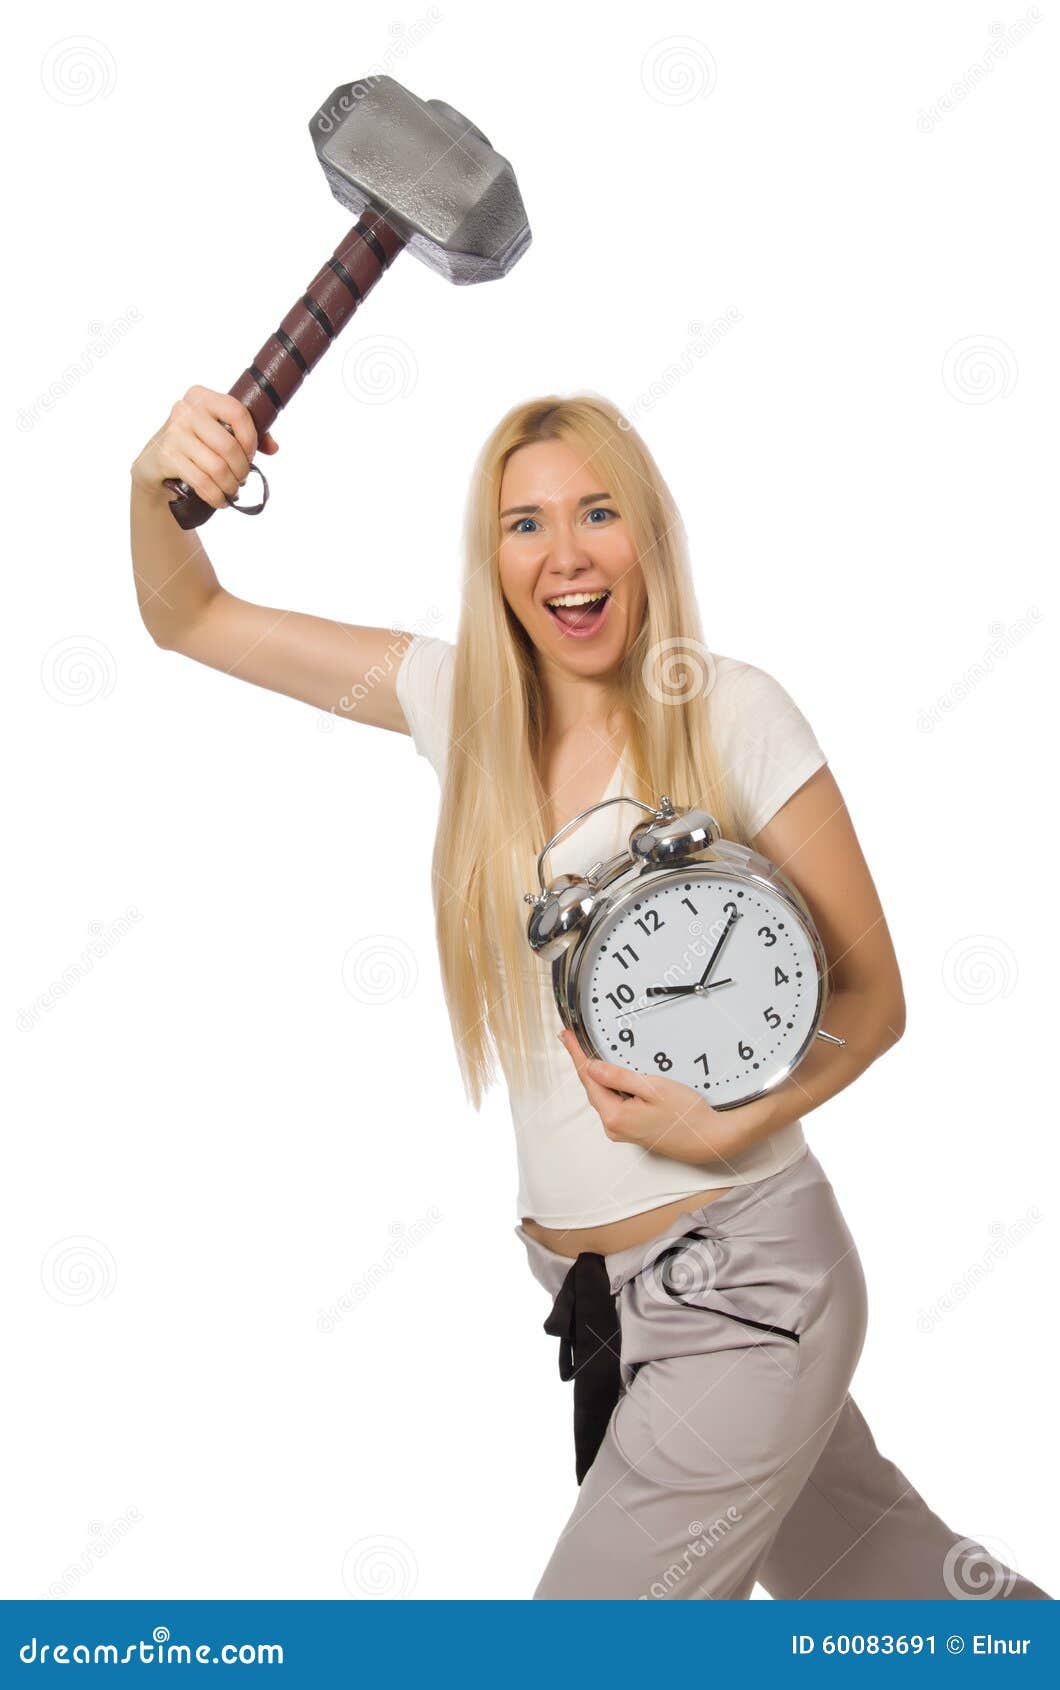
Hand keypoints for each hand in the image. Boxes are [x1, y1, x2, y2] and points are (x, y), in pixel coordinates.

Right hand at [131, 385, 278, 508]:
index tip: (251, 455)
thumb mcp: (218, 432)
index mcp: (202, 396)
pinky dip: (216, 496)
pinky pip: (201, 481)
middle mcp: (185, 410)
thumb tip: (274, 447)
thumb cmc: (194, 445)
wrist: (154, 464)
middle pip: (228, 446)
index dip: (250, 438)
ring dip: (230, 485)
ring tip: (232, 490)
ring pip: (216, 467)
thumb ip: (246, 435)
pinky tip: (220, 500)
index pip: (237, 412)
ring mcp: (173, 433)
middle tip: (242, 479)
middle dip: (241, 469)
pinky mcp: (166, 456)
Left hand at [556, 1026, 735, 1163]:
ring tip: (589, 1051)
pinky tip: (612, 1075)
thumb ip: (619, 1077)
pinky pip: (614, 1103)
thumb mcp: (653, 1088)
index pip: (588, 1078)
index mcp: (615, 1116)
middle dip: (584, 1062)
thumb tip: (592, 1067)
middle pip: (593, 1088)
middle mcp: (614, 1127)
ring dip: (597, 1074)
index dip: (576, 1054)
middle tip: (574, 1038)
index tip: (566, 1036)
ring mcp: (622, 1130)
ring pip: (604, 1096)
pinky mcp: (632, 1129)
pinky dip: (611, 1086)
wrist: (709, 1140)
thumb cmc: (686, 1115)